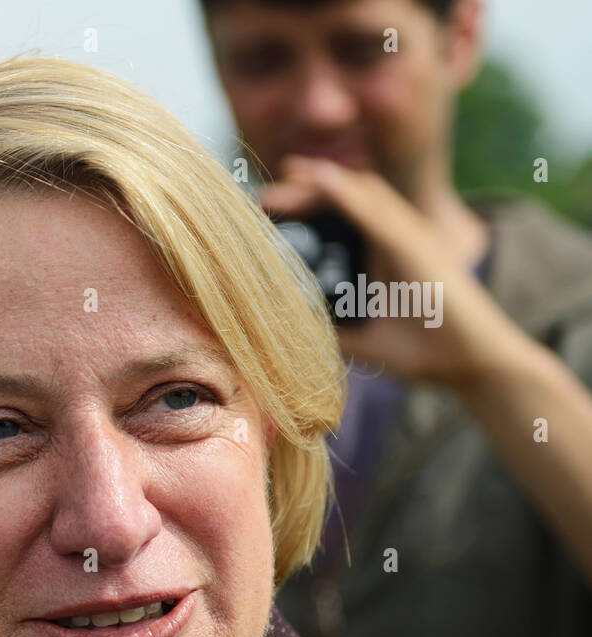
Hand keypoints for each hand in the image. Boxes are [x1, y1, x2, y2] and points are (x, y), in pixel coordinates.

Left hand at [258, 154, 532, 390]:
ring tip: (290, 173)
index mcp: (382, 254)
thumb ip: (334, 330)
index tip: (268, 206)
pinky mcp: (416, 247)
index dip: (305, 205)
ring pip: (362, 194)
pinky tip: (322, 180)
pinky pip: (378, 214)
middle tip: (264, 194)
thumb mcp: (366, 339)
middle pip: (347, 198)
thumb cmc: (427, 349)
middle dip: (305, 191)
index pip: (340, 216)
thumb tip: (292, 334)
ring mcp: (408, 238)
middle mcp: (395, 238)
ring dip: (322, 181)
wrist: (473, 363)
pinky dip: (348, 195)